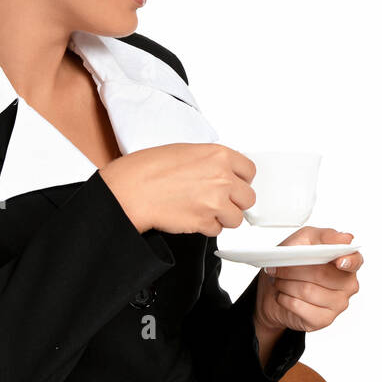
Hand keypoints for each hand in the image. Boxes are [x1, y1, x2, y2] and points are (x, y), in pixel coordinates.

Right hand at [100, 143, 255, 235]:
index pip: (250, 171)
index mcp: (219, 155)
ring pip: (236, 218)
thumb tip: (222, 171)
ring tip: (203, 210)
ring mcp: (216, 202)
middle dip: (235, 201)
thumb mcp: (186, 151)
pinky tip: (192, 216)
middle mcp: (222, 178)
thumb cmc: (149, 169)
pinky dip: (206, 227)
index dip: (241, 180)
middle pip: (248, 198)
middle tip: (220, 200)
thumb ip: (211, 161)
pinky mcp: (205, 222)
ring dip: (222, 217)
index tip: (235, 184)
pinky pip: (217, 230)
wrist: (131, 189)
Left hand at [254, 227, 361, 333]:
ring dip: (286, 284)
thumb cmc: (295, 262)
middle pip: (322, 274)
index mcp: (347, 261)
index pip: (355, 261)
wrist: (276, 289)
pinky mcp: (324, 319)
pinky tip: (284, 295)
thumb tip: (345, 239)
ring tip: (281, 281)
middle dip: (294, 269)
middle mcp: (347, 284)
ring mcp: (338, 304)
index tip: (339, 262)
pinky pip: (300, 307)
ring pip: (308, 291)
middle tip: (280, 267)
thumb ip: (324, 236)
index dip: (348, 261)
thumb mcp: (304, 240)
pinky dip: (285, 299)